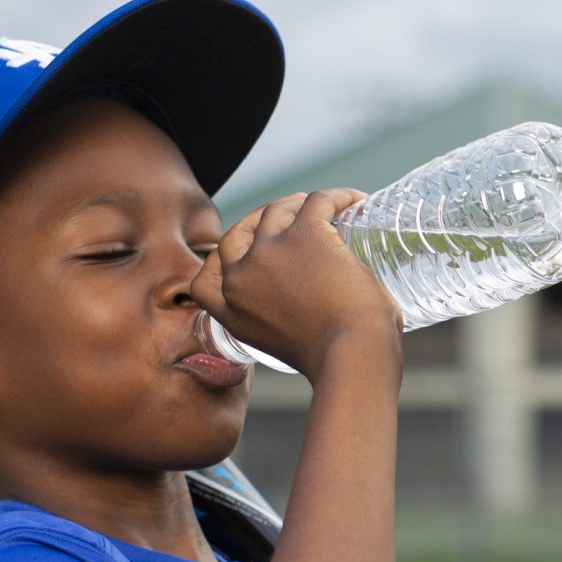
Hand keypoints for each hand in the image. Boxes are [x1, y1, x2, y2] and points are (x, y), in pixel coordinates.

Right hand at [191, 188, 402, 379]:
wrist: (353, 358)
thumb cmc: (338, 364)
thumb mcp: (289, 351)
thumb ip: (286, 332)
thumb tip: (319, 320)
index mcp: (232, 314)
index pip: (205, 280)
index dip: (221, 262)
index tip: (245, 256)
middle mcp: (241, 279)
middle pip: (238, 233)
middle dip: (258, 221)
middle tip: (290, 221)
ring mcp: (269, 253)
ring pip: (276, 210)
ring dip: (296, 204)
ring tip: (324, 209)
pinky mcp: (305, 234)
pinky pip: (318, 201)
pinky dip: (339, 197)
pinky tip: (356, 201)